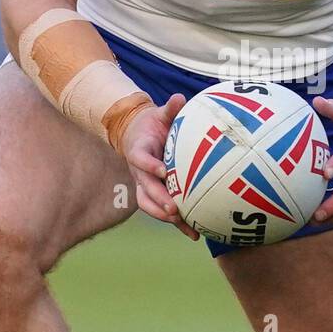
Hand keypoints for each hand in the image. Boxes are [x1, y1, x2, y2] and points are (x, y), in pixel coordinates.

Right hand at [121, 94, 199, 239]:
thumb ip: (169, 108)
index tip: (161, 170)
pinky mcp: (153, 194)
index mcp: (139, 150)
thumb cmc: (153, 124)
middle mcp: (138, 172)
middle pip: (145, 189)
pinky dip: (177, 223)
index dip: (149, 165)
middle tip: (174, 209)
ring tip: (183, 225)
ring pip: (149, 204)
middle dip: (159, 199)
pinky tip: (195, 233)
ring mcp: (144, 184)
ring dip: (165, 215)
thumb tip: (179, 98)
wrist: (138, 136)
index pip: (140, 159)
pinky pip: (161, 210)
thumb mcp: (160, 114)